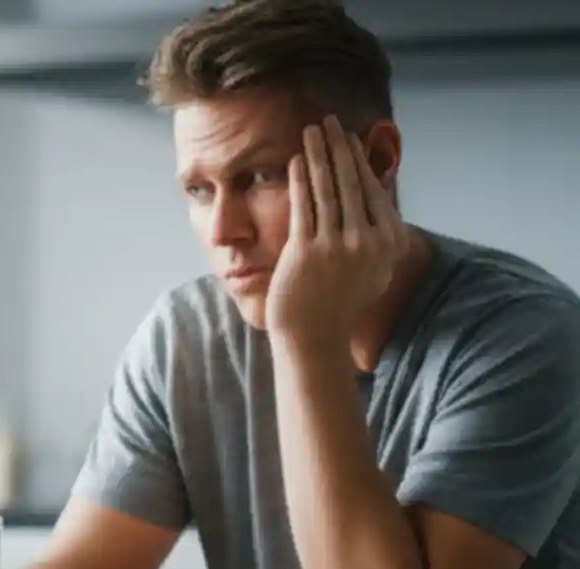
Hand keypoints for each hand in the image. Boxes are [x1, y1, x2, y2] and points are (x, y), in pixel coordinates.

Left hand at [265, 115, 407, 348]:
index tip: (349, 137)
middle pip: (352, 182)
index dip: (359, 159)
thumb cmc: (340, 300)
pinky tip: (294, 161)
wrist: (314, 335)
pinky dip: (299, 179)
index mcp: (390, 243)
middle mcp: (368, 243)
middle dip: (339, 145)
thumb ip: (379, 234)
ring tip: (311, 130)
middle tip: (330, 119)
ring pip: (327, 189)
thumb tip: (378, 195)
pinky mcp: (307, 251)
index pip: (373, 190)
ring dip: (318, 154)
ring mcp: (337, 247)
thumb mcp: (374, 267)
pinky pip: (304, 206)